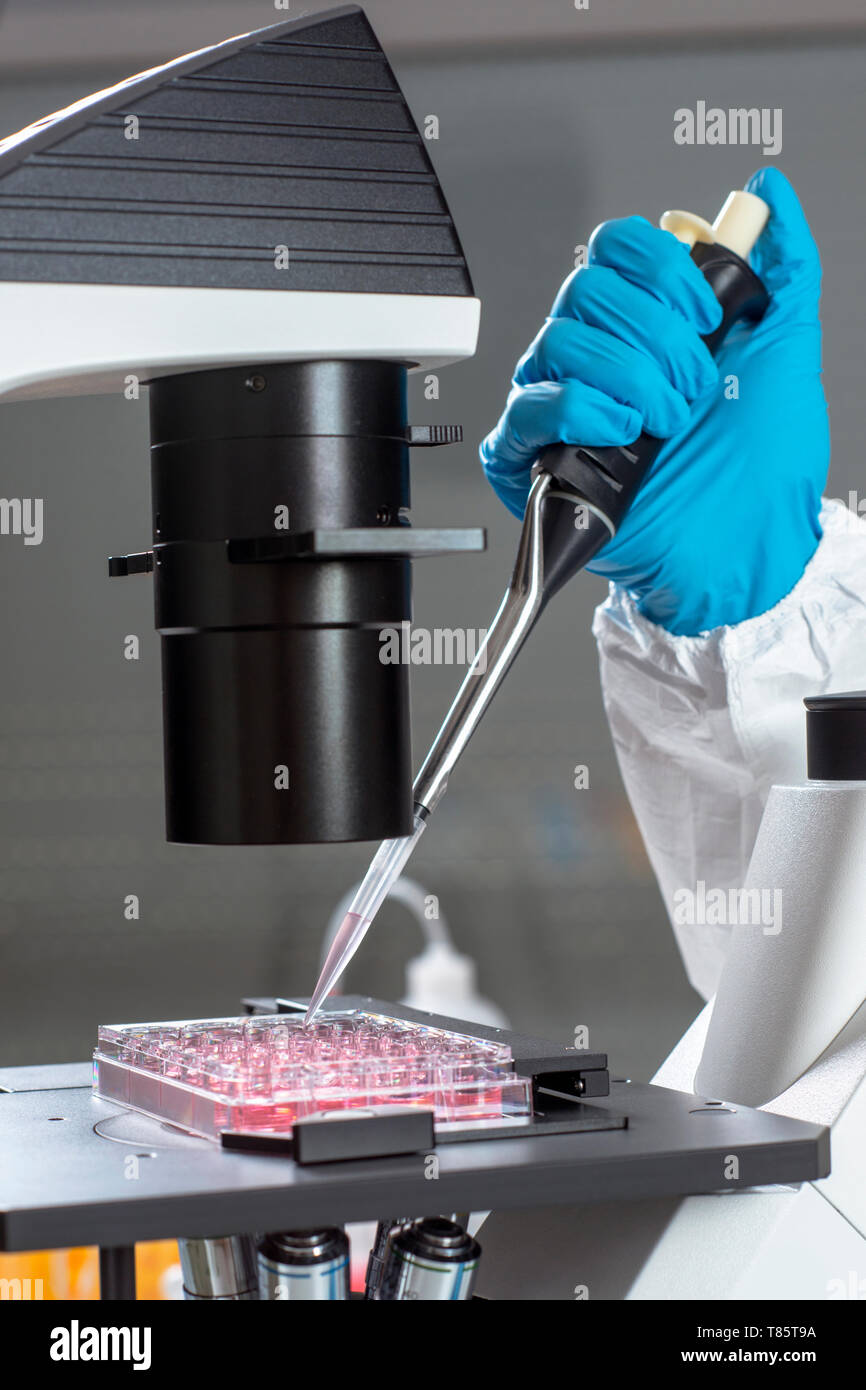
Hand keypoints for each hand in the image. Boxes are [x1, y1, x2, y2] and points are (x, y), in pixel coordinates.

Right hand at [479, 169, 828, 634]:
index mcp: (643, 326)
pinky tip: (622, 432)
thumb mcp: (788, 347)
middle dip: (652, 332)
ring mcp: (562, 409)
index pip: (614, 250)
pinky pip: (525, 411)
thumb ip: (784, 264)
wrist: (748, 543)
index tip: (705, 312)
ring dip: (627, 377)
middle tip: (691, 381)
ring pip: (556, 343)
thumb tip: (771, 191)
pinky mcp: (532, 461)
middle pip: (583, 290)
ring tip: (665, 420)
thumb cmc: (764, 465)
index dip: (659, 268)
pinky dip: (578, 411)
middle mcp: (596, 360)